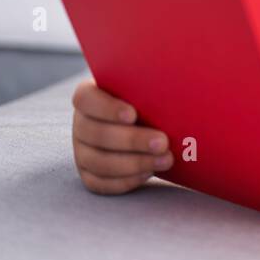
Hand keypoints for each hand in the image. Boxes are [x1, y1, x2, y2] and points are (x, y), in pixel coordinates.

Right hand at [71, 78, 172, 194]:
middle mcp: (81, 123)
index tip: (133, 114)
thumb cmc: (151, 99)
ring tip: (165, 159)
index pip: (86, 99)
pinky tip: (149, 172)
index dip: (106, 108)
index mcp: (89, 96)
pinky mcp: (90, 174)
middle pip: (96, 133)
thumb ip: (154, 82)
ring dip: (134, 163)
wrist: (150, 126)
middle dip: (131, 140)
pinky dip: (127, 179)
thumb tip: (179, 77)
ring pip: (99, 161)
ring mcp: (82, 151)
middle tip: (163, 142)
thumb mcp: (149, 87)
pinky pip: (102, 183)